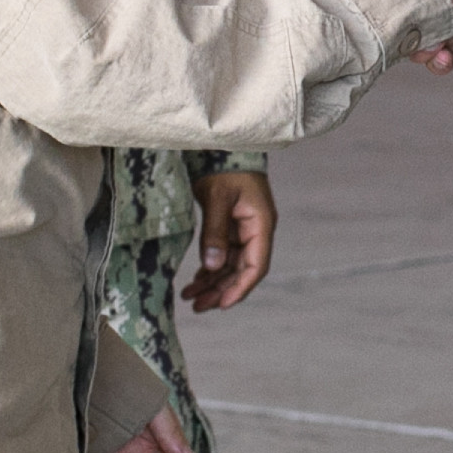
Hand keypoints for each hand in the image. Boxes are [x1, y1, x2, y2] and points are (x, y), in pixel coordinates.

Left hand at [183, 170, 276, 311]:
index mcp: (261, 225)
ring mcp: (243, 230)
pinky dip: (209, 269)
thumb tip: (212, 267)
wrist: (222, 146)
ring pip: (230, 266)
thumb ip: (215, 233)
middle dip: (221, 290)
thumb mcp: (218, 198)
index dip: (240, 288)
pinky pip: (222, 255)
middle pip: (242, 270)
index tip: (221, 304)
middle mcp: (255, 231)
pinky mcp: (230, 227)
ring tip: (190, 298)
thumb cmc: (224, 167)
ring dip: (213, 283)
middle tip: (197, 307)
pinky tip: (195, 282)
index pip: (256, 266)